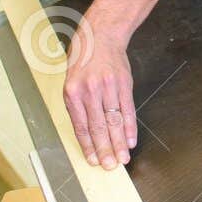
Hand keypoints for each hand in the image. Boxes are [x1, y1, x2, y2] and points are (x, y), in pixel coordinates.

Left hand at [63, 18, 135, 170]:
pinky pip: (128, 110)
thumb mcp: (71, 81)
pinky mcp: (124, 84)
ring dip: (119, 143)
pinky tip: (131, 140)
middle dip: (105, 149)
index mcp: (73, 92)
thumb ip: (78, 106)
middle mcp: (90, 91)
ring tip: (122, 158)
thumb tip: (86, 135)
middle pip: (99, 127)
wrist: (101, 35)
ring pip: (114, 121)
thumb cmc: (83, 59)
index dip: (88, 146)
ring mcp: (108, 87)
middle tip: (109, 166)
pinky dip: (130, 127)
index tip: (93, 160)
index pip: (81, 126)